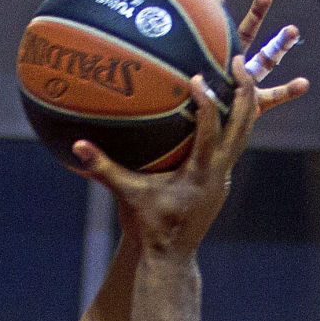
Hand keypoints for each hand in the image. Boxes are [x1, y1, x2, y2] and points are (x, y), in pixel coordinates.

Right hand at [71, 0, 307, 257]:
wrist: (169, 260)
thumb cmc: (147, 227)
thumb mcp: (125, 195)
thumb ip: (103, 169)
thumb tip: (76, 147)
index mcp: (199, 175)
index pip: (209, 131)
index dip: (206, 102)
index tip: (198, 78)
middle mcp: (218, 175)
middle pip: (242, 125)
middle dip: (242, 91)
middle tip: (239, 60)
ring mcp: (223, 179)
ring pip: (243, 134)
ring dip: (243, 105)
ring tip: (238, 76)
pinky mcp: (222, 183)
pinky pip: (233, 146)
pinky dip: (232, 124)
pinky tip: (225, 106)